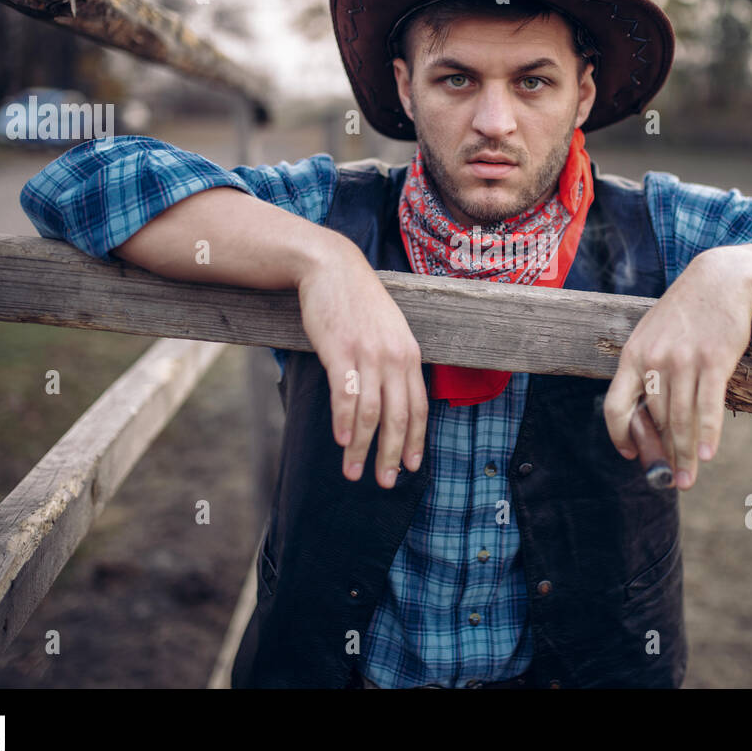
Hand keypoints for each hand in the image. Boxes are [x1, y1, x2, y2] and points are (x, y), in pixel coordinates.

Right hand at [297, 245, 427, 488]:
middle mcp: (394, 358)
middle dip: (392, 455)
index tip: (410, 467)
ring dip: (363, 448)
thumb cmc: (358, 302)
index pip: (419, 407)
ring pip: (371, 414)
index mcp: (409, 354)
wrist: (332, 268)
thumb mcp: (389, 330)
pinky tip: (342, 442)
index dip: (415, 440)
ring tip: (354, 472)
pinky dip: (344, 423)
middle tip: (385, 482)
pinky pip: (346, 396)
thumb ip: (394, 362)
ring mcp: (368, 355)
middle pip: (399, 417)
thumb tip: (393, 399)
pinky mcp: (341, 352)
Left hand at [603, 246, 751, 489]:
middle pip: (653, 420)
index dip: (620, 436)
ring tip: (688, 478)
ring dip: (684, 454)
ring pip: (679, 419)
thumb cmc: (685, 316)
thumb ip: (646, 373)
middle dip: (662, 455)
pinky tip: (707, 455)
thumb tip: (647, 420)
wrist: (718, 281)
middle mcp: (654, 360)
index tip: (632, 455)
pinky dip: (707, 435)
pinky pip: (708, 407)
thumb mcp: (652, 337)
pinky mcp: (714, 360)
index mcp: (632, 356)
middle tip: (671, 481)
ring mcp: (683, 360)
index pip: (615, 406)